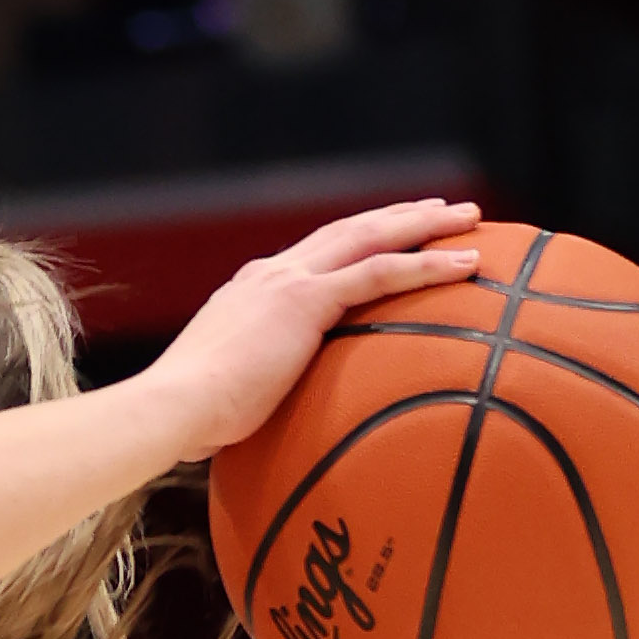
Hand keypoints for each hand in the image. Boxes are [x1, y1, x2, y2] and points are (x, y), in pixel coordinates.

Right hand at [129, 201, 483, 463]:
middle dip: (397, 215)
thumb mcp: (224, 395)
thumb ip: (250, 394)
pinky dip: (428, 265)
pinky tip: (467, 263)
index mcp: (250, 292)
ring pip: (372, 236)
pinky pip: (380, 273)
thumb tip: (254, 428)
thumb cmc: (188, 420)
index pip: (313, 254)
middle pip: (349, 230)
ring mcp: (288, 282)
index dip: (355, 239)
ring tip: (468, 218)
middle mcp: (270, 275)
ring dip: (424, 224)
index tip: (386, 234)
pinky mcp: (306, 301)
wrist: (170, 408)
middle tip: (441, 209)